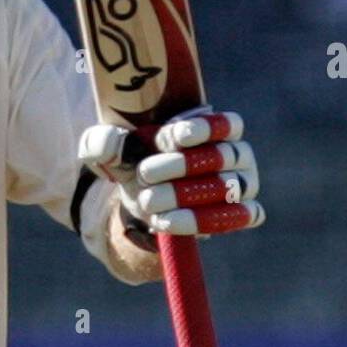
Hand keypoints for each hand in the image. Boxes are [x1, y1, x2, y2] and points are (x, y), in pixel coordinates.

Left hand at [79, 109, 264, 237]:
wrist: (144, 199)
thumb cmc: (137, 162)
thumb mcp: (113, 149)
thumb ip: (103, 140)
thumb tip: (109, 142)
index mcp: (215, 127)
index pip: (224, 123)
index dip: (202, 129)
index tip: (170, 138)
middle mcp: (237, 153)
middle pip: (220, 158)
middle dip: (180, 166)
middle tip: (145, 173)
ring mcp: (243, 184)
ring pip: (224, 189)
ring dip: (182, 196)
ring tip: (148, 202)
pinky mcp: (242, 213)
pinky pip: (235, 217)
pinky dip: (199, 221)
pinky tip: (166, 222)